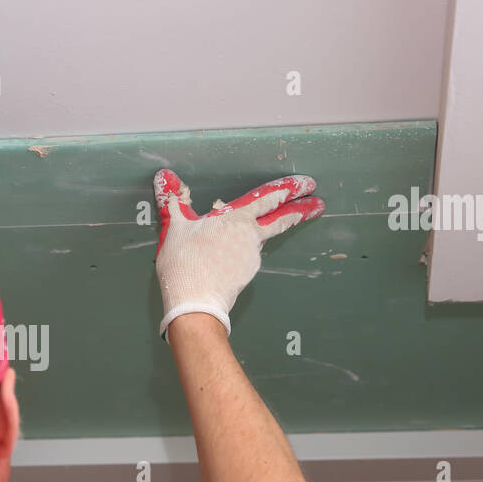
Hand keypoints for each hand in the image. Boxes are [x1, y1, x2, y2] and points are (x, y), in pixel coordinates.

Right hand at [152, 169, 323, 337]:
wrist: (194, 304)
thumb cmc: (184, 264)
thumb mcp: (175, 228)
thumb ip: (174, 201)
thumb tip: (164, 177)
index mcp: (236, 219)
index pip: (267, 198)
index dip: (288, 189)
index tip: (306, 184)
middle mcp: (250, 237)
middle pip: (280, 220)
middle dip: (301, 209)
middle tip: (318, 203)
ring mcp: (252, 258)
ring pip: (257, 241)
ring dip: (254, 238)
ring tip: (235, 242)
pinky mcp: (247, 275)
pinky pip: (245, 259)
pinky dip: (238, 256)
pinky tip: (222, 262)